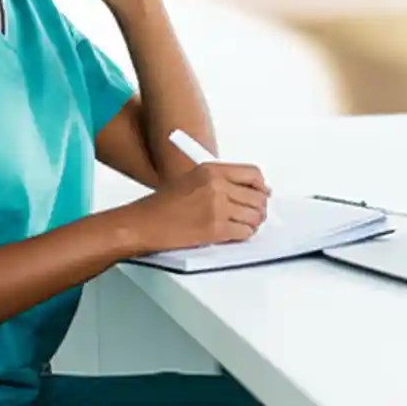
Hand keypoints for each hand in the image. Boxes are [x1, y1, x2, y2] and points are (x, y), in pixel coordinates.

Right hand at [119, 162, 270, 253]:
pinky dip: (244, 235)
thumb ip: (220, 182)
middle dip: (259, 209)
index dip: (261, 187)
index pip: (253, 174)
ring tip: (243, 226)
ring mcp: (217, 207)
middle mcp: (217, 186)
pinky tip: (235, 234)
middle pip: (258, 197)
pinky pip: (244, 232)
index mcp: (211, 170)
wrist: (144, 224)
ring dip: (253, 224)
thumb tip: (248, 191)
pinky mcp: (215, 229)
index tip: (262, 194)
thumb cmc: (163, 205)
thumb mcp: (193, 180)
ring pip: (254, 216)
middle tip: (255, 215)